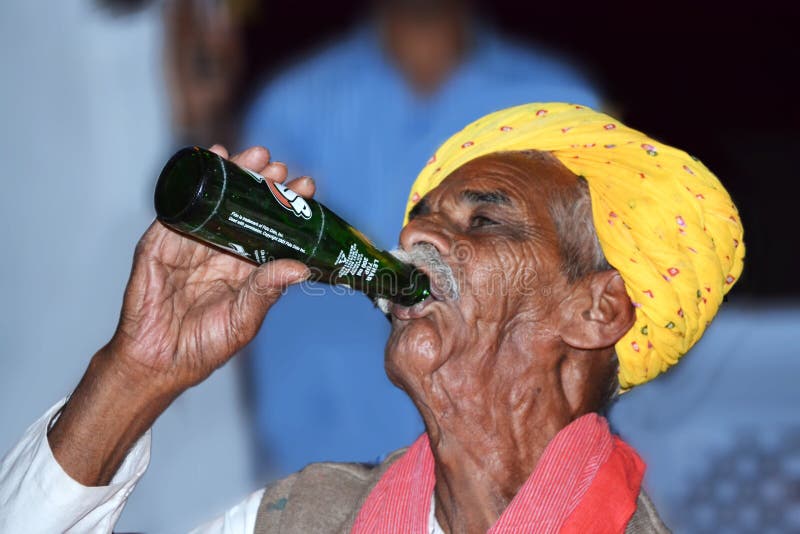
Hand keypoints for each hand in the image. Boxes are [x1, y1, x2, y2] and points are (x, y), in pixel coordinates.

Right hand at [109, 145, 312, 394]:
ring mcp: (190, 244)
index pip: (271, 229)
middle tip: (278, 165)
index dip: (288, 207)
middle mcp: (220, 250)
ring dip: (233, 174)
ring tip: (253, 155)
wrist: (158, 362)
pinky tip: (208, 162)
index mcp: (244, 268)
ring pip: (214, 200)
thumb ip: (267, 290)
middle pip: (244, 207)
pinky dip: (192, 183)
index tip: (307, 186)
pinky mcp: (160, 243)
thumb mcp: (244, 319)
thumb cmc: (203, 346)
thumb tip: (302, 267)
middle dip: (262, 183)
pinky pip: (178, 207)